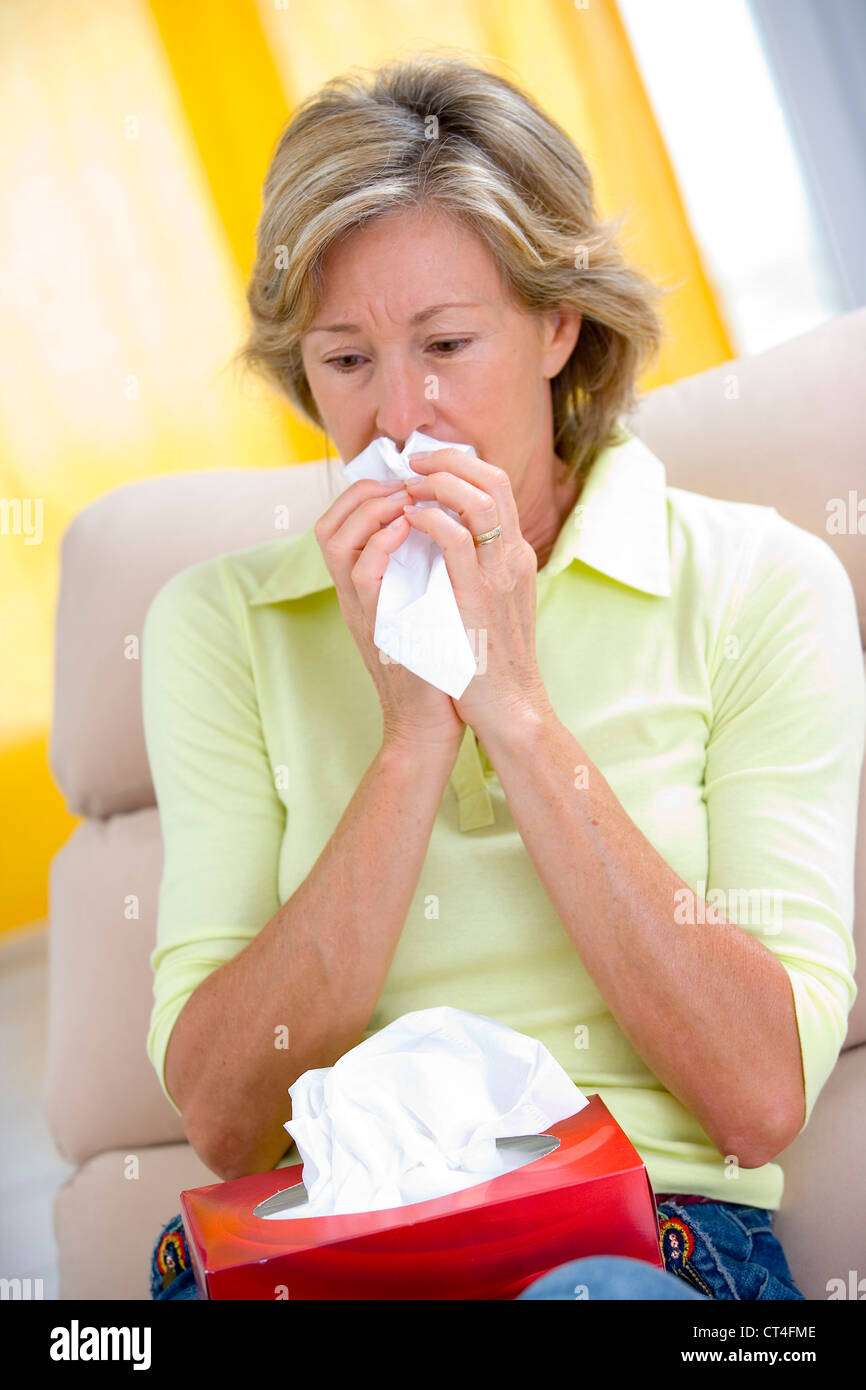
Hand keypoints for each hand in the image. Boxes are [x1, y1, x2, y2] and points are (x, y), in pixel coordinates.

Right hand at [314, 478, 465, 755]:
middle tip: (403, 483)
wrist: (430, 722)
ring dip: (370, 511)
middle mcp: (353, 597)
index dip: (363, 494)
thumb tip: (442, 527)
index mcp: (364, 589)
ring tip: (406, 498)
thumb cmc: (437, 665)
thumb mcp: (423, 607)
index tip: (401, 481)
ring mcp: (361, 611)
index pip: (338, 525)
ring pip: (335, 542)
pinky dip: (381, 542)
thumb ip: (420, 571)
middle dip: (363, 493)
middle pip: (327, 526)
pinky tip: (411, 527)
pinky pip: (362, 572)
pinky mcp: (377, 626)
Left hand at [400, 449, 554, 741]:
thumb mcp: (490, 607)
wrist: (510, 709)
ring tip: (408, 485)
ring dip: (439, 482)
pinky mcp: (480, 596)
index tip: (427, 467)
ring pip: (479, 498)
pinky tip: (409, 521)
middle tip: (413, 462)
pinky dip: (429, 519)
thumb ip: (474, 574)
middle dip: (450, 460)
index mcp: (515, 558)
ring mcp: (501, 574)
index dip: (462, 466)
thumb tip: (442, 549)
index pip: (498, 488)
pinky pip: (455, 538)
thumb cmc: (491, 665)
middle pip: (494, 480)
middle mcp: (514, 558)